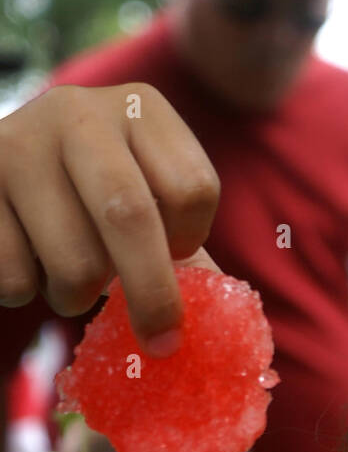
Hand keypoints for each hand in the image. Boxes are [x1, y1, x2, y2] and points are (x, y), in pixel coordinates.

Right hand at [0, 84, 220, 352]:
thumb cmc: (92, 199)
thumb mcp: (146, 202)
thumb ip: (182, 251)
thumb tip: (223, 326)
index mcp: (139, 108)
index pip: (193, 188)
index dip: (190, 241)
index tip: (177, 255)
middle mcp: (78, 111)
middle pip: (129, 216)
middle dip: (151, 294)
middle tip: (160, 342)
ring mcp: (19, 143)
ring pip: (73, 261)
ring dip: (78, 296)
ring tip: (69, 276)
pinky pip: (17, 276)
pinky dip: (27, 291)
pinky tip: (25, 261)